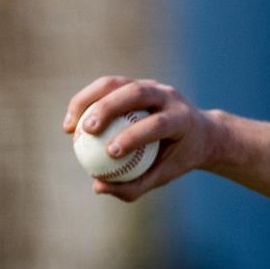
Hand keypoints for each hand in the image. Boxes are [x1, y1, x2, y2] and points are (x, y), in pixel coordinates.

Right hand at [62, 77, 219, 202]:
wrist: (199, 133)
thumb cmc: (178, 159)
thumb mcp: (162, 176)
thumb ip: (133, 185)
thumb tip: (97, 186)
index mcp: (183, 119)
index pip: (158, 123)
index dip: (134, 136)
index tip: (110, 152)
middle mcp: (169, 96)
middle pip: (136, 93)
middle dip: (108, 108)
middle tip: (86, 131)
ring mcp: (153, 85)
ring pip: (117, 84)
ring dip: (89, 100)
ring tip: (71, 126)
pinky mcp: (137, 82)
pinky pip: (107, 88)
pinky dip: (87, 101)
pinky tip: (72, 123)